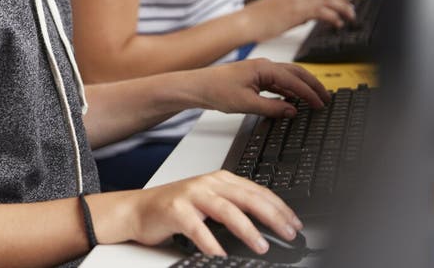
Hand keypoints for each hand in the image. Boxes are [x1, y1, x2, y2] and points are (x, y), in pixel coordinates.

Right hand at [119, 171, 303, 255]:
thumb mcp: (209, 203)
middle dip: (272, 216)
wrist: (138, 210)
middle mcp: (207, 184)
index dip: (280, 207)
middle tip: (288, 233)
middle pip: (246, 198)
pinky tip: (221, 255)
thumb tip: (268, 228)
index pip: (257, 191)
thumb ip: (235, 209)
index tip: (295, 224)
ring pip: (226, 210)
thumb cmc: (175, 209)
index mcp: (219, 180)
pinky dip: (212, 243)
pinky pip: (198, 228)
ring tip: (261, 245)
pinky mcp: (175, 211)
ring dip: (247, 229)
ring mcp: (191, 195)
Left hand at [194, 58, 330, 117]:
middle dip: (313, 85)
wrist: (197, 87)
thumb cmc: (216, 90)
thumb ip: (273, 107)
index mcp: (264, 68)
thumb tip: (292, 110)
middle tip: (326, 98)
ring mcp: (259, 71)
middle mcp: (263, 66)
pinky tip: (293, 99)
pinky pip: (278, 83)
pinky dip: (289, 90)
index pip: (295, 80)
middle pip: (296, 73)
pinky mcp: (254, 78)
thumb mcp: (247, 103)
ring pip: (288, 77)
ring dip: (302, 87)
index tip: (322, 104)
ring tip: (315, 99)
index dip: (310, 93)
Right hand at [246, 0, 354, 40]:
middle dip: (342, 1)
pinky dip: (334, 18)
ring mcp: (297, 0)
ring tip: (350, 18)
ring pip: (329, 0)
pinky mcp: (298, 11)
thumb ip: (296, 12)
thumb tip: (309, 18)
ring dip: (343, 9)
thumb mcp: (280, 11)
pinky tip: (338, 24)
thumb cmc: (258, 20)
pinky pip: (323, 12)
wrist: (246, 22)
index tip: (342, 2)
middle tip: (351, 11)